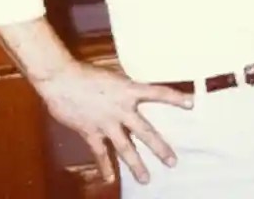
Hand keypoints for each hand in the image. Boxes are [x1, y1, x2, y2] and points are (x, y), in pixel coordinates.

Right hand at [33, 62, 192, 184]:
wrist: (61, 79)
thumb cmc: (86, 73)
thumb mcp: (113, 77)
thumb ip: (125, 88)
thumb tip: (134, 94)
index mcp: (129, 90)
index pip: (158, 93)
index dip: (175, 98)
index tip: (192, 104)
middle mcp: (121, 109)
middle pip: (145, 131)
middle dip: (159, 148)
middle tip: (173, 162)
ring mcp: (106, 123)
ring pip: (124, 148)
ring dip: (136, 165)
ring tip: (146, 179)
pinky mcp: (90, 131)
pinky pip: (100, 152)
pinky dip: (104, 166)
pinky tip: (110, 179)